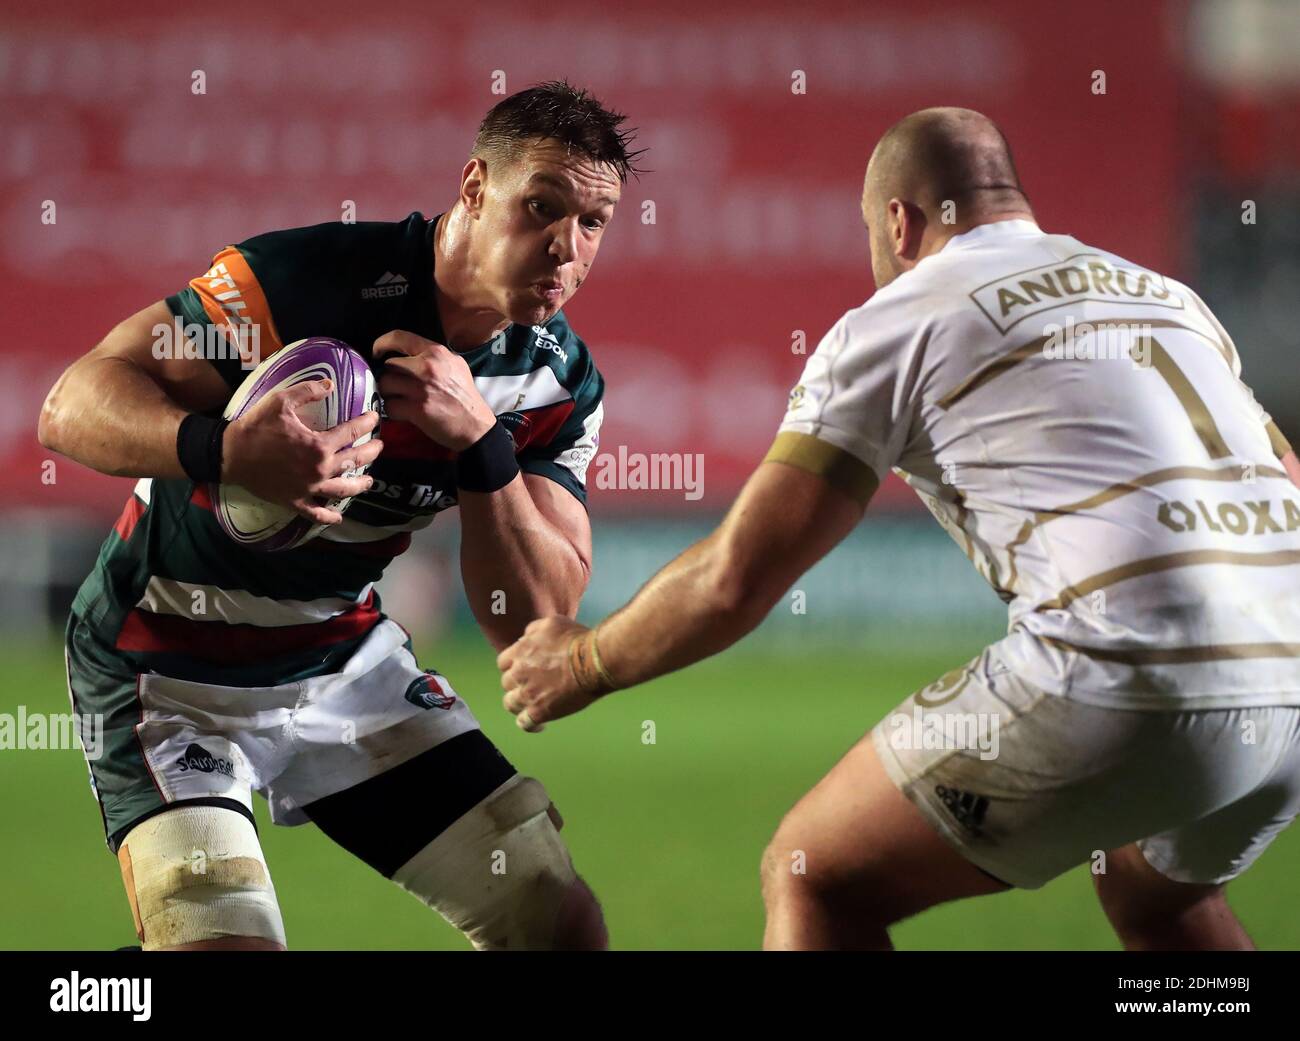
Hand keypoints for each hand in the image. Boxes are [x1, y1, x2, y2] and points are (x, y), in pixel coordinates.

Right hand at [221, 378, 382, 525]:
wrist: (230, 455)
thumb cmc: (256, 427)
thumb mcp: (280, 401)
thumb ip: (308, 391)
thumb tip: (330, 384)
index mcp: (318, 445)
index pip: (352, 432)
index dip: (367, 423)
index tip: (374, 418)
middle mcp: (319, 469)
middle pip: (355, 461)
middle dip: (371, 452)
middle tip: (379, 446)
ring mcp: (309, 488)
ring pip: (343, 490)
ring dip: (360, 485)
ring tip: (369, 480)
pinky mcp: (296, 501)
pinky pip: (317, 513)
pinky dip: (329, 517)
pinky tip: (338, 517)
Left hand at [374, 330, 495, 449]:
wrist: (475, 425)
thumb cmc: (465, 396)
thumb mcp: (456, 366)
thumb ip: (434, 357)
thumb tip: (408, 354)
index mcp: (436, 352)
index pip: (399, 337)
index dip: (382, 343)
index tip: (377, 352)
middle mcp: (427, 367)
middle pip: (388, 365)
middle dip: (390, 377)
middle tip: (396, 387)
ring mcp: (421, 388)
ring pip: (385, 385)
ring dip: (388, 394)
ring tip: (399, 399)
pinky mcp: (416, 409)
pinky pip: (389, 406)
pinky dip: (393, 411)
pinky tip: (404, 413)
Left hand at [498, 617, 600, 731]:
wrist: (593, 661)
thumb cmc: (577, 639)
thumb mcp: (551, 623)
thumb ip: (532, 631)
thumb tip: (523, 638)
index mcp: (520, 652)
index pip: (503, 663)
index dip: (513, 666)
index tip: (523, 668)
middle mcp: (519, 674)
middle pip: (507, 683)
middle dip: (518, 683)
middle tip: (532, 685)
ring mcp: (528, 694)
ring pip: (511, 704)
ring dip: (520, 704)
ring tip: (533, 705)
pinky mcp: (540, 712)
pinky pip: (525, 724)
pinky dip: (530, 725)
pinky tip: (540, 724)